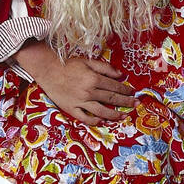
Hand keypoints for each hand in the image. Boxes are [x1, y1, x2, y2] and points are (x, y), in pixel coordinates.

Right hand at [18, 42, 135, 124]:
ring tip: (123, 116)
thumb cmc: (67, 65)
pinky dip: (94, 121)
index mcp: (94, 79)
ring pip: (102, 111)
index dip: (126, 90)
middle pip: (112, 99)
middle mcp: (89, 92)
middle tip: (136, 104)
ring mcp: (80, 101)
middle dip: (126, 102)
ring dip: (114, 115)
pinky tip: (102, 122)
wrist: (48, 70)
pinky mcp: (71, 108)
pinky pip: (85, 118)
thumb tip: (120, 75)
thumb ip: (105, 68)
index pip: (115, 86)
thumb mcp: (87, 61)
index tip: (133, 92)